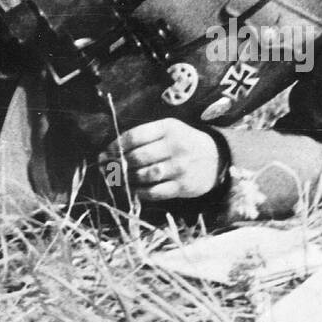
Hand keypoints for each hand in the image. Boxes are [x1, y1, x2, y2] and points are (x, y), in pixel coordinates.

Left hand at [105, 119, 220, 201]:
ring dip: (125, 178)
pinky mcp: (183, 187)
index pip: (134, 137)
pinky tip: (131, 189)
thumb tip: (114, 149)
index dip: (115, 146)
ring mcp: (179, 168)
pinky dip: (139, 192)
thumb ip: (145, 135)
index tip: (105, 152)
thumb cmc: (185, 142)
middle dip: (116, 164)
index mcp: (168, 128)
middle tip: (104, 168)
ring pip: (144, 175)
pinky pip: (155, 192)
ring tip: (114, 178)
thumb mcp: (169, 129)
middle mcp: (174, 147)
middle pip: (137, 157)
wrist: (217, 159)